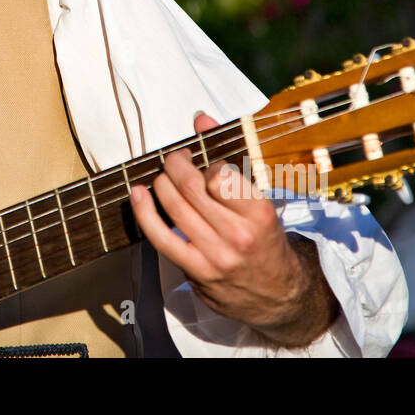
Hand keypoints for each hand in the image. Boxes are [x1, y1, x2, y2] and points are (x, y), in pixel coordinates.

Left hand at [129, 114, 337, 346]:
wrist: (277, 296)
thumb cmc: (265, 240)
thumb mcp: (259, 200)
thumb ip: (228, 156)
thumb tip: (201, 118)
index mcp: (258, 212)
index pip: (219, 174)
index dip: (205, 161)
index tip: (204, 161)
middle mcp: (237, 234)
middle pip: (191, 187)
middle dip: (175, 165)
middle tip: (174, 160)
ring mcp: (215, 255)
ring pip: (174, 207)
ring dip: (161, 184)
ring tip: (162, 177)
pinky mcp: (196, 271)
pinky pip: (161, 237)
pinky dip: (144, 213)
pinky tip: (138, 196)